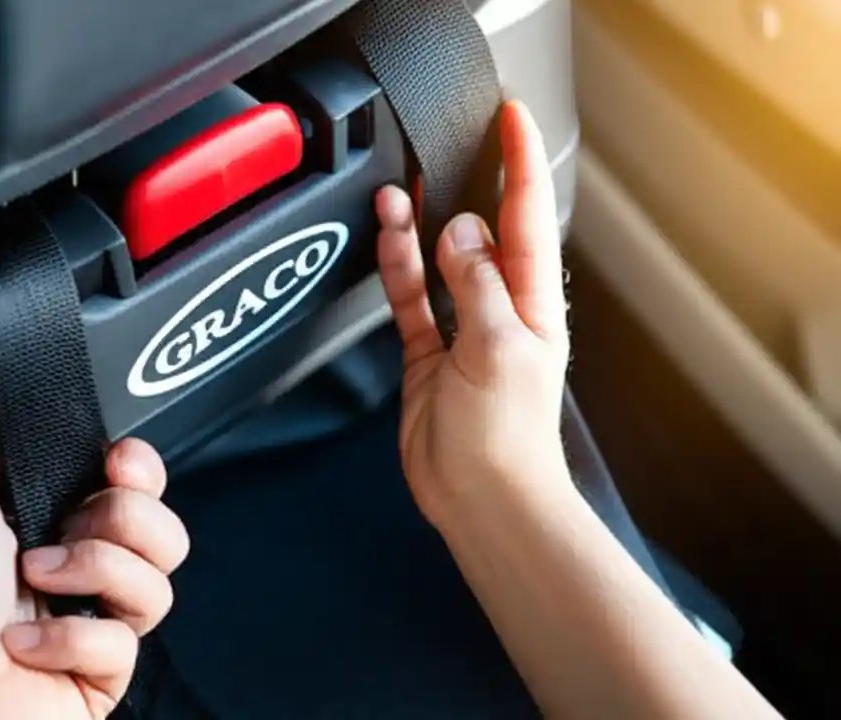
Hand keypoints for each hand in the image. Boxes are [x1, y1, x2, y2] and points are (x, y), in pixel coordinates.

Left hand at [0, 431, 189, 719]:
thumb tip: (9, 417)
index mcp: (51, 526)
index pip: (134, 489)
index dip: (140, 471)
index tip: (116, 462)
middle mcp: (78, 576)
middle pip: (163, 532)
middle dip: (124, 518)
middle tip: (67, 527)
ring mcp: (91, 629)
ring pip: (155, 586)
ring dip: (95, 571)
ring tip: (37, 581)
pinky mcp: (98, 681)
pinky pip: (123, 646)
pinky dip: (70, 638)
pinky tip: (25, 644)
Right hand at [375, 100, 569, 529]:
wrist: (482, 499)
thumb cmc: (506, 438)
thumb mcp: (499, 347)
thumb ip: (478, 283)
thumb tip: (463, 230)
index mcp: (532, 303)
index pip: (527, 218)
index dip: (520, 164)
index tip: (510, 118)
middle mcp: (500, 309)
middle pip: (482, 231)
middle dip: (466, 185)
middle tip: (444, 142)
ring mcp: (462, 331)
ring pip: (437, 262)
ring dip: (419, 227)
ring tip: (395, 192)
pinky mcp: (427, 355)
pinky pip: (410, 300)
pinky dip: (398, 270)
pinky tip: (388, 242)